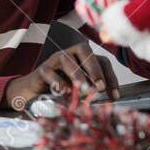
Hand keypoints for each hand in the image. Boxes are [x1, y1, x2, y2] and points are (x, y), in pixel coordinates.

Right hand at [3, 46, 120, 112]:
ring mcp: (55, 59)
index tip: (114, 96)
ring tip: (83, 90)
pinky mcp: (42, 69)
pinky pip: (50, 72)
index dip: (111, 77)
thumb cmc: (62, 89)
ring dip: (77, 74)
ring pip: (67, 60)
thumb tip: (104, 98)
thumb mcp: (80, 89)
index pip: (102, 61)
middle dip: (94, 70)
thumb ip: (91, 90)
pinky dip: (58, 82)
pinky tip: (63, 92)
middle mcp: (70, 54)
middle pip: (85, 52)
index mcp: (84, 58)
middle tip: (100, 87)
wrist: (35, 91)